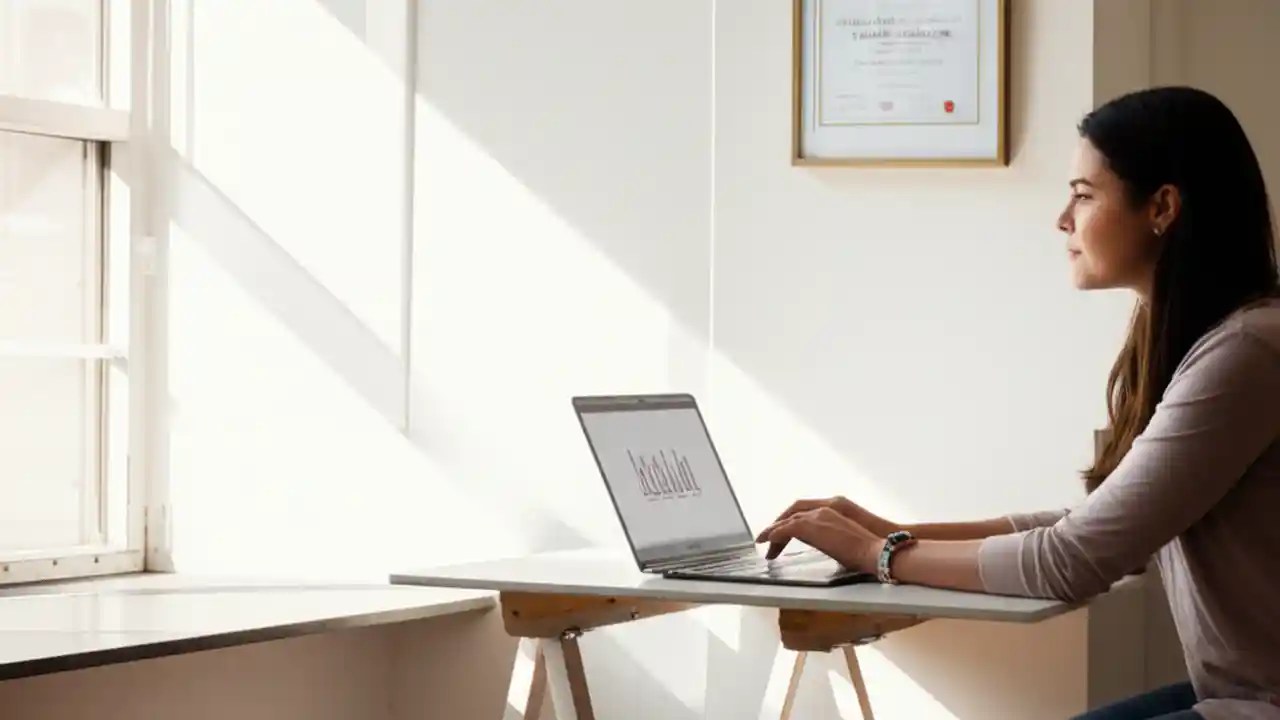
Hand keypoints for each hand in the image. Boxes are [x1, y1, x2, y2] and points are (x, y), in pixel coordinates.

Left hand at [755, 496, 895, 546]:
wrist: (878, 551)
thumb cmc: (869, 551)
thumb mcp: (846, 540)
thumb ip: (832, 538)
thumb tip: (825, 547)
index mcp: (834, 509)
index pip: (806, 510)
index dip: (791, 520)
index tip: (783, 532)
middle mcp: (825, 508)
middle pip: (793, 511)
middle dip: (779, 524)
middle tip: (768, 538)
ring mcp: (818, 515)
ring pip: (788, 520)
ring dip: (774, 531)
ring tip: (764, 544)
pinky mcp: (813, 526)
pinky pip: (786, 529)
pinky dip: (775, 534)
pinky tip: (768, 543)